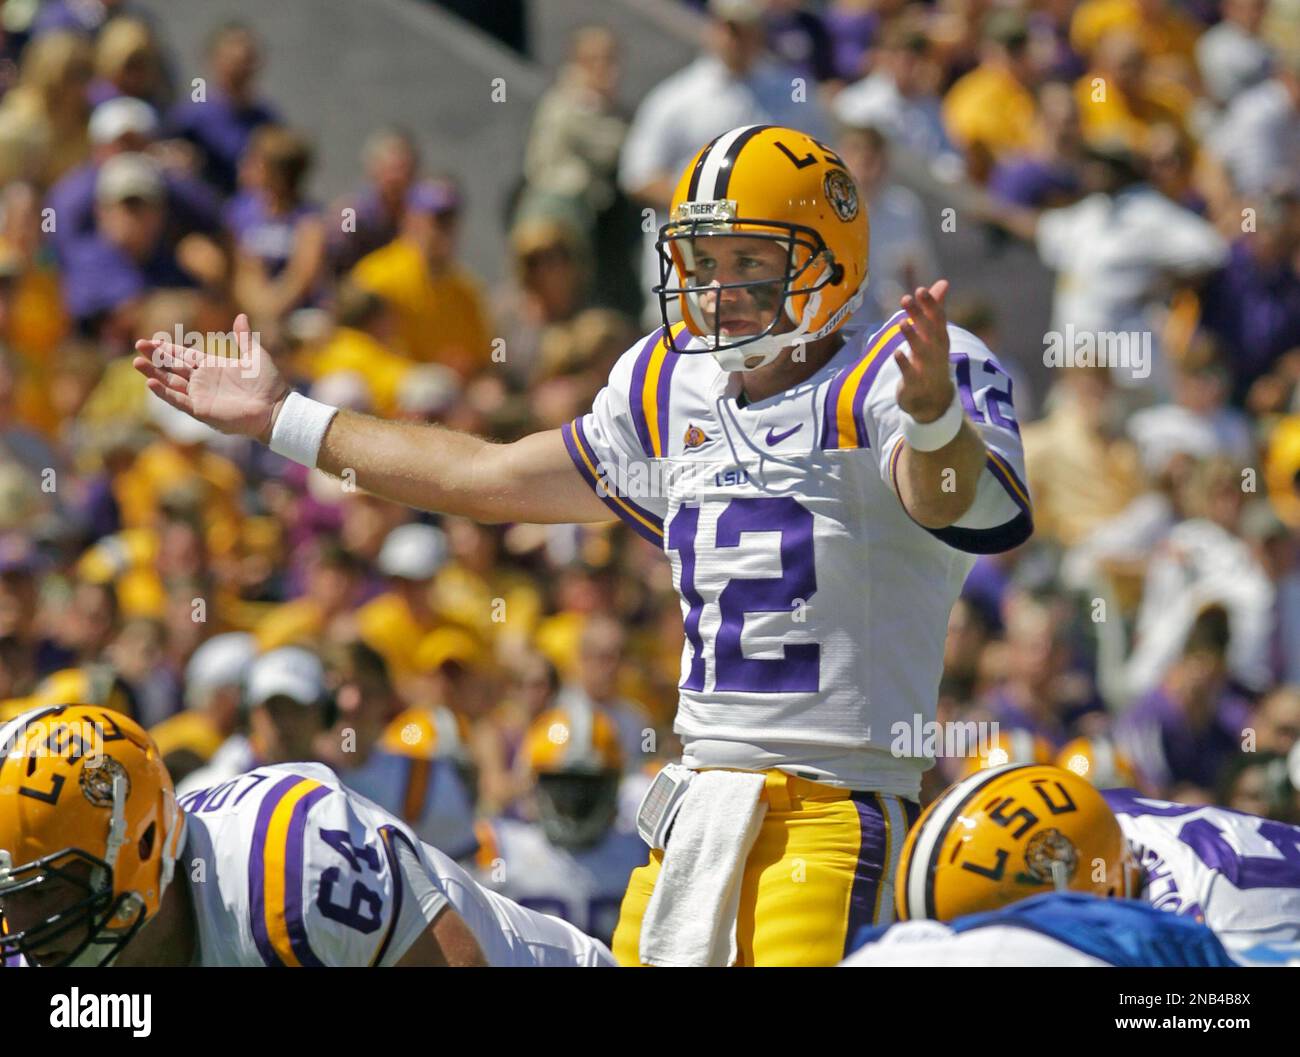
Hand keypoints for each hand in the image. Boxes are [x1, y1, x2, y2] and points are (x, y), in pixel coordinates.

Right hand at [133, 313, 290, 442]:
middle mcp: (203, 381)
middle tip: (138, 346)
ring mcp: (201, 396)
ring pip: (171, 383)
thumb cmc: (268, 383)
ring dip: (154, 373)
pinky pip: (179, 401)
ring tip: (137, 362)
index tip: (152, 341)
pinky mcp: (202, 410)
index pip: (184, 356)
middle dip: (155, 357)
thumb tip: (241, 316)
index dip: (168, 349)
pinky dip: (165, 393)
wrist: (275, 407)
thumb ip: (244, 337)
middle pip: (173, 367)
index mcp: (213, 367)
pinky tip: (151, 382)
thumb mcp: (255, 355)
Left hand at [894, 280, 954, 423]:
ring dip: (912, 337)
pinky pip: (910, 373)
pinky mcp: (914, 384)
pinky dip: (905, 363)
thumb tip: (943, 282)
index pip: (937, 318)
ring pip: (921, 351)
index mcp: (940, 338)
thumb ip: (935, 309)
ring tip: (902, 323)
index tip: (920, 290)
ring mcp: (926, 368)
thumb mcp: (934, 335)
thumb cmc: (931, 360)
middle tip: (907, 298)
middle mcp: (936, 352)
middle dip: (919, 315)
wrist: (933, 400)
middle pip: (929, 331)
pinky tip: (897, 353)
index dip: (930, 305)